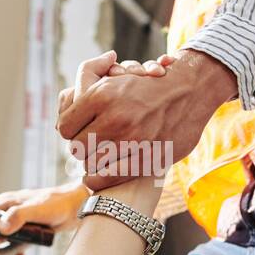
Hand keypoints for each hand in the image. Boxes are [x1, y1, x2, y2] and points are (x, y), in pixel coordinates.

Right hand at [0, 182, 88, 254]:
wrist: (77, 206)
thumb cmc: (58, 203)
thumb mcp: (37, 209)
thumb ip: (18, 216)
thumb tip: (1, 229)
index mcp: (5, 204)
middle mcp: (7, 211)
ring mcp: (17, 220)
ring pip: (1, 241)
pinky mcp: (27, 228)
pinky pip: (15, 243)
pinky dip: (14, 253)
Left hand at [57, 49, 237, 189]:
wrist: (190, 90)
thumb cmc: (147, 83)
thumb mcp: (115, 75)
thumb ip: (86, 81)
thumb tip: (64, 102)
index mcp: (102, 96)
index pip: (65, 127)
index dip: (70, 131)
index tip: (78, 132)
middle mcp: (116, 118)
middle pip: (76, 148)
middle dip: (81, 147)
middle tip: (89, 145)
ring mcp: (132, 140)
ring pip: (92, 164)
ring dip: (92, 162)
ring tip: (98, 157)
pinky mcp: (146, 159)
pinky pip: (108, 177)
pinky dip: (97, 179)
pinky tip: (96, 176)